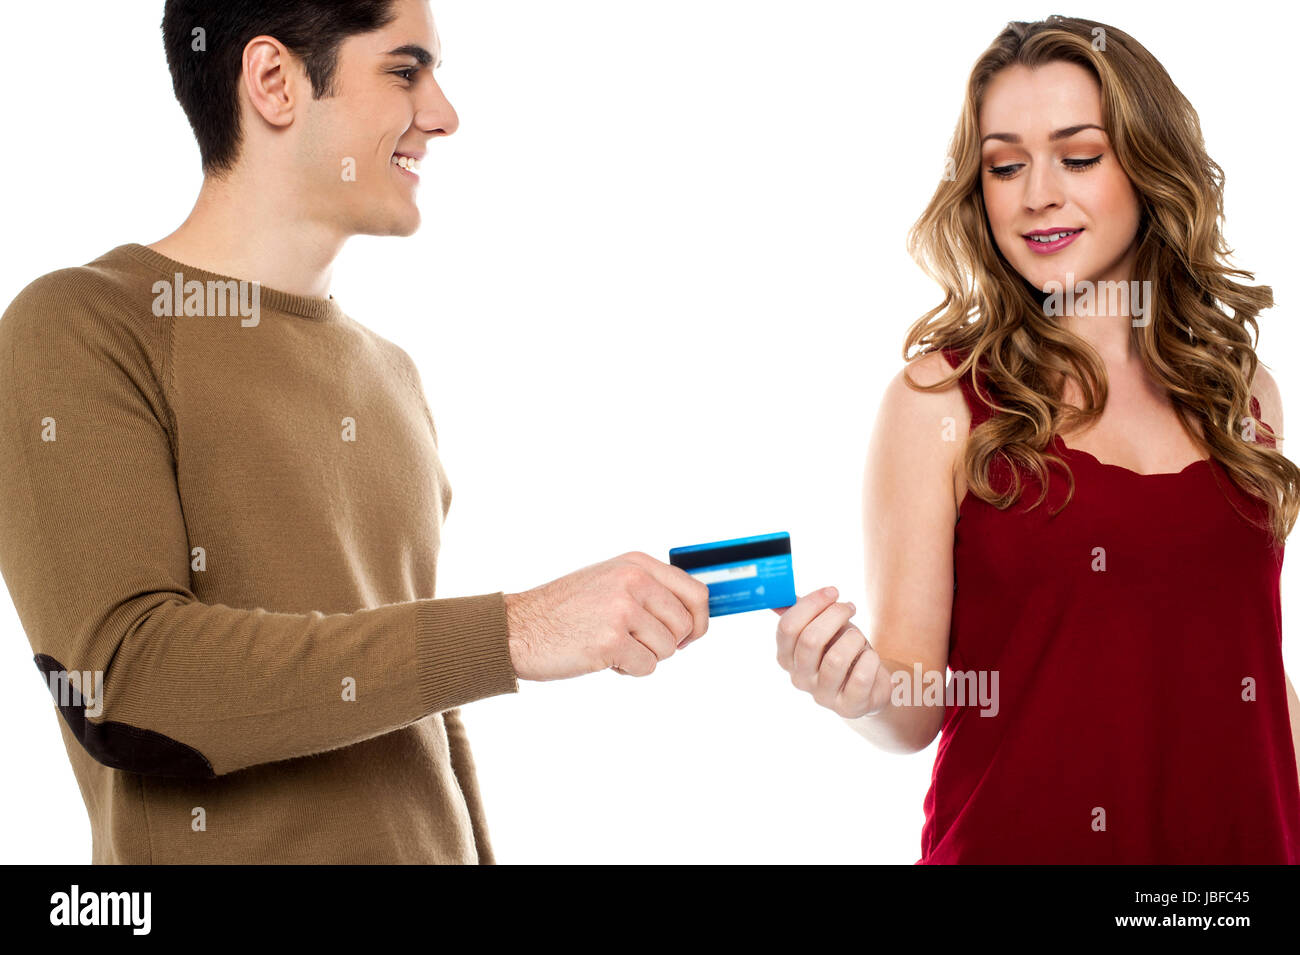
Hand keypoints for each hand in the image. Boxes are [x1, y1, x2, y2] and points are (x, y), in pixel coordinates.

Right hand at [505, 551, 710, 680]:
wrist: (517, 628)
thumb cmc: (564, 611)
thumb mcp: (610, 581)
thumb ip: (650, 590)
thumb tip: (697, 619)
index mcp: (636, 564)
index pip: (696, 593)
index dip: (698, 622)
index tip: (687, 637)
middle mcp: (633, 580)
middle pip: (684, 626)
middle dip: (665, 644)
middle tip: (633, 643)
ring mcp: (622, 608)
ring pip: (666, 650)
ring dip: (642, 656)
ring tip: (610, 646)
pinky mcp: (611, 640)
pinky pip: (645, 667)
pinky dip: (627, 671)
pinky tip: (601, 657)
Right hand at [772, 586, 891, 718]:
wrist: (870, 682)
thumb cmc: (843, 649)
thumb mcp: (824, 627)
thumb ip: (802, 613)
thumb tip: (780, 599)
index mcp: (786, 657)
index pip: (787, 627)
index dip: (811, 604)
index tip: (832, 591)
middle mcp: (799, 678)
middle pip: (810, 640)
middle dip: (835, 615)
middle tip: (850, 608)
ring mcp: (822, 696)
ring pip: (836, 659)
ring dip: (854, 639)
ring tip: (859, 638)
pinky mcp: (848, 707)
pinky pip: (860, 677)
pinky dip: (871, 660)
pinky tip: (870, 658)